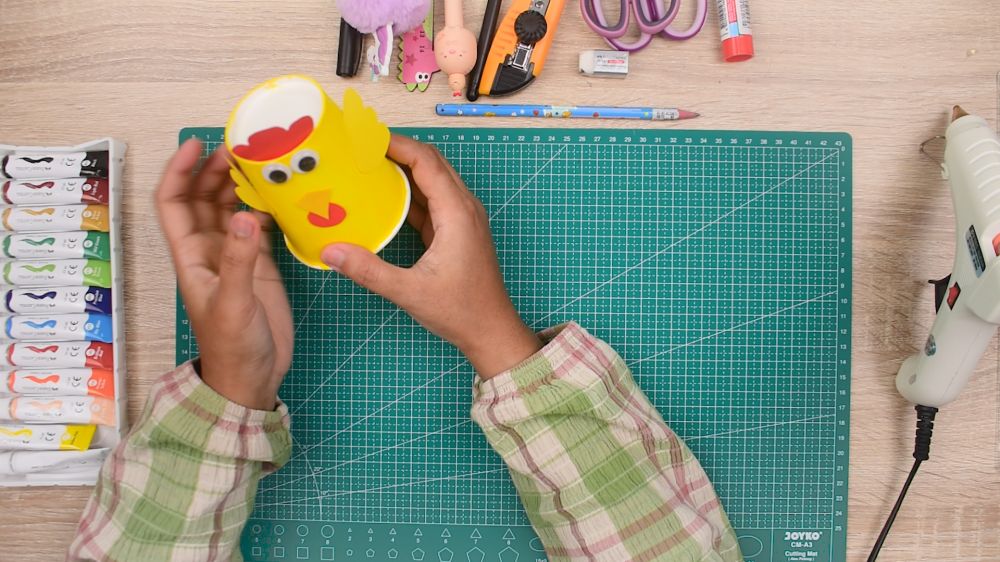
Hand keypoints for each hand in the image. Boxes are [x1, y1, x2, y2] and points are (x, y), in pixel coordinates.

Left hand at [156, 140, 292, 409]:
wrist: (252, 378)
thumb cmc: (233, 347)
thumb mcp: (234, 304)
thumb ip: (238, 260)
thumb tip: (243, 216)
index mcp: (191, 256)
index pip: (173, 203)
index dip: (179, 171)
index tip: (198, 145)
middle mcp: (209, 249)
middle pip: (203, 198)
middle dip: (215, 169)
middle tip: (242, 147)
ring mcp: (234, 256)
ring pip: (230, 207)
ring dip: (240, 184)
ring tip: (262, 163)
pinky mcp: (259, 265)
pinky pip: (257, 226)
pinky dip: (266, 208)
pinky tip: (282, 196)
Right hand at [321, 136, 540, 377]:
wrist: (491, 330)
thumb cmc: (462, 311)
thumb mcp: (409, 292)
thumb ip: (368, 270)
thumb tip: (331, 252)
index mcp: (457, 213)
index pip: (425, 160)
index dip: (396, 143)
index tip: (365, 137)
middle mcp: (463, 208)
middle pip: (430, 161)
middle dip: (397, 148)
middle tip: (361, 145)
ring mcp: (462, 218)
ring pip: (432, 178)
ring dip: (403, 168)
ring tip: (367, 164)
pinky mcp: (456, 230)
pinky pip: (431, 199)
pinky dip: (408, 191)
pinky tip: (384, 196)